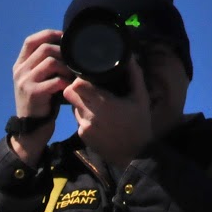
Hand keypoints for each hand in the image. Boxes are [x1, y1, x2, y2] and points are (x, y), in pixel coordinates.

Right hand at [9, 29, 71, 165]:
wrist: (30, 129)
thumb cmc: (40, 103)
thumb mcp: (37, 81)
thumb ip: (44, 66)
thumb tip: (67, 49)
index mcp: (20, 65)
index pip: (31, 40)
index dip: (49, 35)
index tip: (65, 39)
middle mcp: (19, 71)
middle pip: (44, 48)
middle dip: (63, 52)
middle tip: (74, 61)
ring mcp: (25, 82)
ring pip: (51, 62)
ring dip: (67, 67)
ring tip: (73, 75)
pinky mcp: (33, 93)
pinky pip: (55, 80)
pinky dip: (66, 82)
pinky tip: (70, 87)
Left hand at [64, 56, 151, 170]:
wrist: (135, 155)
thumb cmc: (140, 124)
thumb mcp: (141, 98)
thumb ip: (135, 76)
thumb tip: (129, 57)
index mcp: (104, 104)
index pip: (77, 85)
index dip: (79, 78)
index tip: (87, 76)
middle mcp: (90, 115)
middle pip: (70, 93)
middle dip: (77, 88)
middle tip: (89, 86)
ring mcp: (84, 127)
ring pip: (72, 105)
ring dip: (80, 101)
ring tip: (96, 102)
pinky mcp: (82, 135)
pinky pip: (77, 118)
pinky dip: (84, 115)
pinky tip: (98, 117)